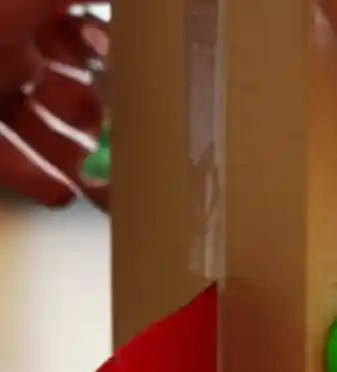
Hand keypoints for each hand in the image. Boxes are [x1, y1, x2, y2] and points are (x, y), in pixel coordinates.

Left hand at [0, 6, 108, 209]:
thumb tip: (130, 1)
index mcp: (16, 15)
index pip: (75, 27)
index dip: (104, 46)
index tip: (125, 64)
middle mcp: (1, 51)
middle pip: (63, 81)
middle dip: (95, 106)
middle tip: (121, 126)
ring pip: (41, 126)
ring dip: (74, 150)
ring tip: (102, 172)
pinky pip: (10, 160)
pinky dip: (39, 180)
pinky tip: (66, 194)